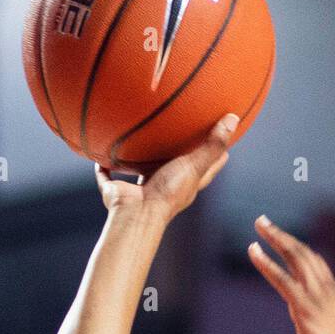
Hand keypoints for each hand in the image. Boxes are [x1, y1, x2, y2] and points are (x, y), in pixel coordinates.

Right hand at [95, 113, 238, 222]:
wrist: (136, 214)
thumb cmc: (167, 193)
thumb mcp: (194, 165)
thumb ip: (212, 144)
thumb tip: (234, 119)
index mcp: (185, 185)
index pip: (206, 169)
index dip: (216, 157)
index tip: (224, 144)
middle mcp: (163, 187)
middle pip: (173, 169)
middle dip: (176, 156)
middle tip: (181, 135)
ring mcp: (139, 191)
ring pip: (140, 172)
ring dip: (139, 160)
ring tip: (138, 140)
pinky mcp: (117, 192)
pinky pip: (108, 177)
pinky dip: (103, 169)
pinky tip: (100, 155)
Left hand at [247, 217, 334, 333]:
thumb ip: (327, 316)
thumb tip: (320, 314)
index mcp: (333, 292)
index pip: (314, 261)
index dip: (297, 247)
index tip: (283, 238)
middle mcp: (325, 288)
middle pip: (302, 252)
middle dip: (282, 235)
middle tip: (263, 221)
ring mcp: (315, 296)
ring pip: (293, 257)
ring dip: (275, 238)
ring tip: (260, 223)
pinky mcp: (303, 308)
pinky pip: (282, 279)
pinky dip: (266, 263)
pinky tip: (253, 251)